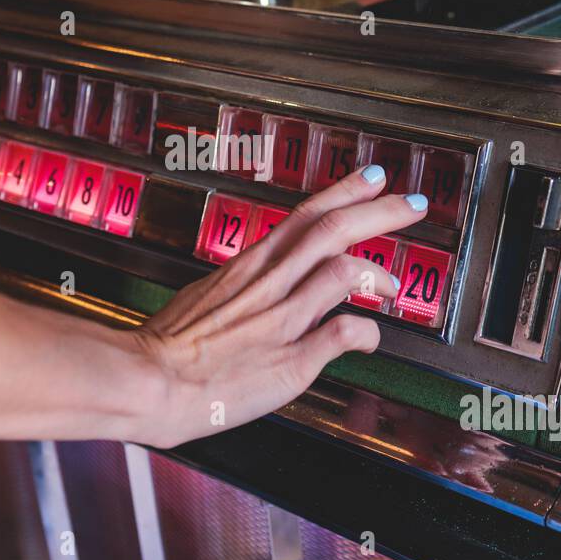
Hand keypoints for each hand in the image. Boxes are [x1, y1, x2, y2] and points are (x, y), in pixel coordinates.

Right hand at [128, 165, 428, 447]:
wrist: (146, 381)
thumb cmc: (169, 348)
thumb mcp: (206, 299)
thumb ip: (245, 292)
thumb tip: (268, 293)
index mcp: (249, 266)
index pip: (305, 214)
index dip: (344, 192)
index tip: (372, 178)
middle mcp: (269, 284)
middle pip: (332, 230)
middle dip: (381, 211)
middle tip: (414, 203)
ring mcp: (282, 319)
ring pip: (342, 270)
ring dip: (379, 271)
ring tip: (395, 283)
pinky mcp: (290, 360)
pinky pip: (342, 334)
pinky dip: (367, 331)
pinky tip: (370, 337)